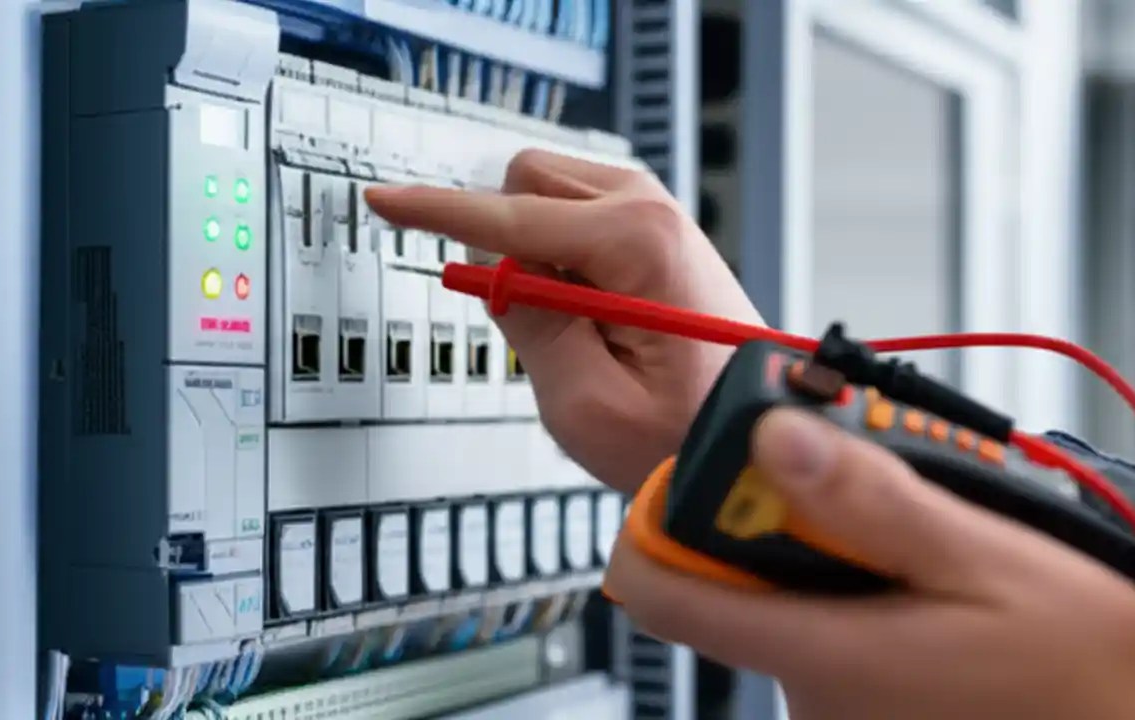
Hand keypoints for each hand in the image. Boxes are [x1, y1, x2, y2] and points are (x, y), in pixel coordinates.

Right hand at [364, 149, 761, 492]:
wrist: (749, 434)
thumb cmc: (687, 433)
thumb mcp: (587, 405)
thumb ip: (530, 325)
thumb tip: (491, 268)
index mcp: (639, 244)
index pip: (509, 218)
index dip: (438, 214)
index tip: (385, 200)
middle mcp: (650, 211)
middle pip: (526, 184)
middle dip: (507, 242)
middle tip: (541, 323)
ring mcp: (653, 215)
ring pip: (545, 195)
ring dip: (534, 250)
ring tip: (578, 328)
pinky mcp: (651, 231)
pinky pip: (571, 217)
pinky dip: (557, 256)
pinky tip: (592, 313)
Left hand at [605, 409, 1134, 719]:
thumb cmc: (1085, 659)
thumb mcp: (985, 556)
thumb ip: (870, 496)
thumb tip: (775, 437)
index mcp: (819, 651)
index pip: (661, 587)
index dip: (659, 514)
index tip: (711, 464)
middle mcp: (808, 688)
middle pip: (728, 573)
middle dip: (774, 508)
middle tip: (850, 467)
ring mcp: (834, 700)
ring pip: (781, 589)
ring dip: (824, 538)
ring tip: (908, 517)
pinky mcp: (863, 700)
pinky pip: (822, 618)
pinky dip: (851, 576)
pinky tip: (916, 562)